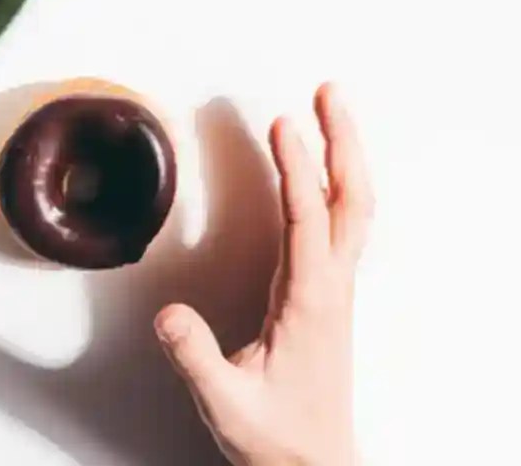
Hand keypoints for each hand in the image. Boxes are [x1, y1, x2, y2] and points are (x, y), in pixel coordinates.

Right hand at [155, 84, 371, 465]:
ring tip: (329, 112)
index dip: (297, 170)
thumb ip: (196, 358)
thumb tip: (169, 315)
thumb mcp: (225, 402)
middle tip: (329, 91)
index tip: (283, 123)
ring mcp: (333, 289)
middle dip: (342, 141)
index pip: (307, 221)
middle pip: (351, 200)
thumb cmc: (276, 437)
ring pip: (352, 208)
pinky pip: (338, 224)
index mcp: (309, 304)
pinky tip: (318, 172)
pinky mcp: (324, 295)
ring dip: (343, 156)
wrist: (313, 465)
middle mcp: (330, 288)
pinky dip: (332, 184)